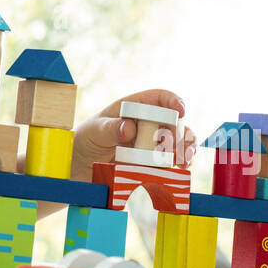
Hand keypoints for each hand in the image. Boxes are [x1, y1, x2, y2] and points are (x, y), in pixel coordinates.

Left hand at [71, 88, 195, 182]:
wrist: (80, 167)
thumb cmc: (86, 141)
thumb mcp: (93, 132)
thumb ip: (109, 128)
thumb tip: (129, 128)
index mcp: (134, 108)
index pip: (159, 98)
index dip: (173, 101)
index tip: (181, 112)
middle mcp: (148, 123)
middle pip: (174, 121)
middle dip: (180, 132)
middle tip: (174, 148)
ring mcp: (153, 142)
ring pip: (181, 140)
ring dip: (187, 148)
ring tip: (183, 161)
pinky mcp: (155, 161)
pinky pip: (175, 159)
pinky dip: (182, 163)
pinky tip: (181, 169)